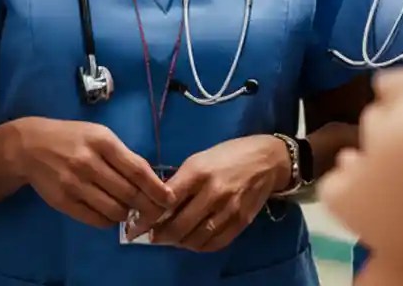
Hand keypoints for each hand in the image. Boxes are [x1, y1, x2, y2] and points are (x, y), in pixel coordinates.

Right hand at [7, 117, 175, 229]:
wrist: (30, 146)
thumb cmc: (71, 138)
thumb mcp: (98, 135)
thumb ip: (122, 156)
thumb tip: (151, 182)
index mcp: (102, 142)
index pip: (137, 170)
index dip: (156, 188)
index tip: (169, 199)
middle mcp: (88, 162)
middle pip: (129, 193)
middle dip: (148, 207)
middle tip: (156, 213)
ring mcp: (74, 184)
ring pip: (114, 210)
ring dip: (128, 214)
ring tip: (129, 210)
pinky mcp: (63, 201)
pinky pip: (96, 219)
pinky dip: (109, 221)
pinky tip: (110, 214)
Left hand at [131, 135, 289, 251]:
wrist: (266, 159)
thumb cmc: (227, 155)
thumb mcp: (198, 159)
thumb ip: (179, 182)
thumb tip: (157, 203)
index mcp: (198, 171)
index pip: (166, 200)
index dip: (148, 216)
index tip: (136, 224)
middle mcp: (213, 191)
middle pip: (180, 224)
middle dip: (160, 235)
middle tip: (151, 237)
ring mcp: (229, 209)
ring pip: (197, 237)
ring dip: (178, 243)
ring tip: (170, 239)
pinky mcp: (242, 221)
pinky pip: (216, 243)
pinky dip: (199, 246)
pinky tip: (191, 242)